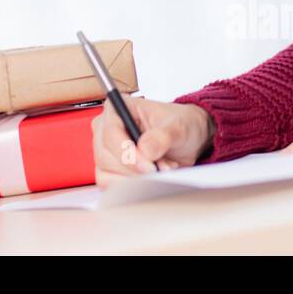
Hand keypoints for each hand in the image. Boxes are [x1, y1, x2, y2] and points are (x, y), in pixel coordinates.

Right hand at [90, 97, 214, 188]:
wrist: (187, 140)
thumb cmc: (180, 124)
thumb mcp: (179, 126)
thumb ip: (163, 136)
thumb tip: (145, 149)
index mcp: (118, 108)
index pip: (111, 132)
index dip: (127, 152)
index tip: (148, 165)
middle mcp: (107, 128)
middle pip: (105, 156)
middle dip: (134, 169)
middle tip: (159, 169)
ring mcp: (107, 149)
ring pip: (106, 173)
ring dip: (134, 178)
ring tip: (160, 169)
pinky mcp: (110, 168)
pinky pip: (110, 183)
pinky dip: (131, 186)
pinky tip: (150, 177)